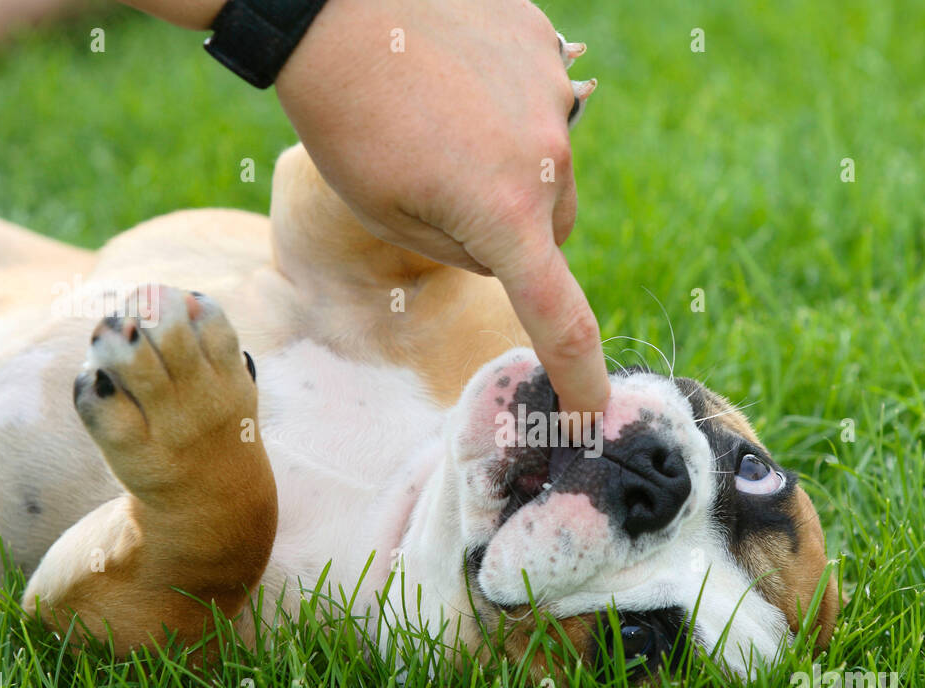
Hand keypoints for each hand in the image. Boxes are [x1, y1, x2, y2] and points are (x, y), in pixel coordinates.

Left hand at [273, 0, 609, 416]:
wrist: (332, 2)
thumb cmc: (345, 117)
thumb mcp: (388, 214)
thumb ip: (463, 252)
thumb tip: (504, 251)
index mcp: (504, 212)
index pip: (560, 315)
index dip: (578, 371)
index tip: (592, 410)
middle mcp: (547, 154)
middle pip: (551, 228)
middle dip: (512, 232)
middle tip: (444, 197)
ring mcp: (553, 92)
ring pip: (547, 164)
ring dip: (510, 167)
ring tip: (442, 126)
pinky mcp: (543, 45)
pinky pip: (540, 102)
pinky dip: (508, 107)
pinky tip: (453, 81)